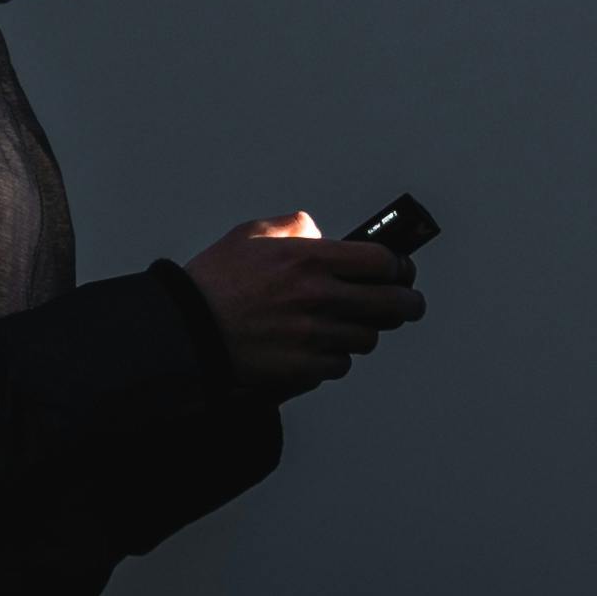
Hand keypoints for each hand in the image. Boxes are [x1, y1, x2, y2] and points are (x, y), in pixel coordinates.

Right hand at [183, 210, 424, 398]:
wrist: (187, 330)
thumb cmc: (215, 282)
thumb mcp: (252, 234)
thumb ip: (294, 227)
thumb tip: (320, 233)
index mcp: (310, 258)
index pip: (382, 262)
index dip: (399, 267)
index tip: (400, 271)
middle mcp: (318, 297)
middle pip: (392, 304)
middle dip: (408, 304)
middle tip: (409, 304)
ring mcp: (313, 335)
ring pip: (368, 338)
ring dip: (365, 331)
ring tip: (354, 326)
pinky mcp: (303, 368)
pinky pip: (341, 365)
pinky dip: (337, 358)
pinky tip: (323, 347)